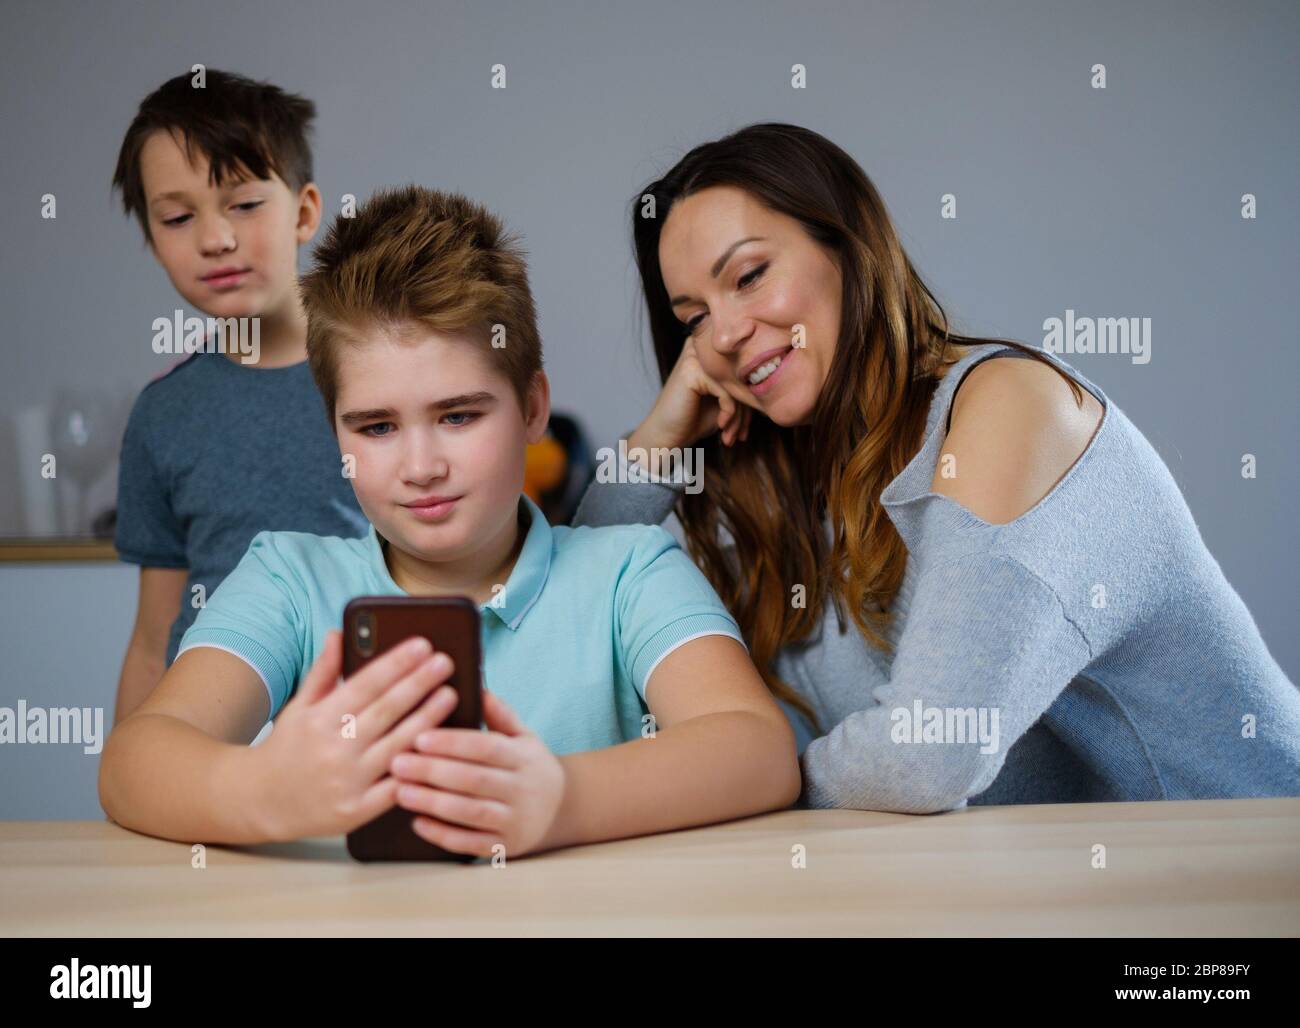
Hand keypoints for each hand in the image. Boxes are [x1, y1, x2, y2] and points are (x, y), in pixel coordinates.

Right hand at [246, 630, 460, 841]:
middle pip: (386, 711)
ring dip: (427, 719)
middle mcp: (333, 748)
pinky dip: (417, 769)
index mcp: (319, 719)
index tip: (423, 644)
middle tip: (446, 662)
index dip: (396, 663)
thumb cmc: (286, 748)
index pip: (365, 684)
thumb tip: (340, 632)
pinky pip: (395, 788)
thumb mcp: (299, 707)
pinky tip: (440, 750)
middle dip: (419, 684)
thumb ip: (324, 672)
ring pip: (396, 746)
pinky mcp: (356, 810)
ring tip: (450, 695)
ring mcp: (346, 781)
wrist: (259, 802)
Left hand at [389, 688, 566, 858]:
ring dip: (433, 803)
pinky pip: (471, 844)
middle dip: (433, 772)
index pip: (487, 748)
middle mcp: (523, 790)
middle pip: (475, 780)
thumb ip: (501, 714)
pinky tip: (418, 823)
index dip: (453, 744)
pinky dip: (443, 835)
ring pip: (471, 813)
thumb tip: (478, 688)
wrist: (561, 808)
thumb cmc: (529, 766)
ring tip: (400, 791)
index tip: (419, 738)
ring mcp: (516, 821)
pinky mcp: (505, 848)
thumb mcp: (524, 737)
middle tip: (398, 763)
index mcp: (525, 758)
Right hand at [633, 338, 751, 452]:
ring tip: (731, 435)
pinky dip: (729, 413)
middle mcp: (703, 349)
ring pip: (735, 385)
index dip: (750, 401)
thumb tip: (771, 390)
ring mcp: (696, 357)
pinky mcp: (693, 370)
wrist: (666, 436)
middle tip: (740, 435)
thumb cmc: (694, 419)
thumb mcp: (725, 403)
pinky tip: (721, 427)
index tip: (746, 428)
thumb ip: (743, 390)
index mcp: (712, 352)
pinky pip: (726, 391)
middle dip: (746, 411)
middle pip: (741, 377)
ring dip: (738, 416)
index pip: (744, 371)